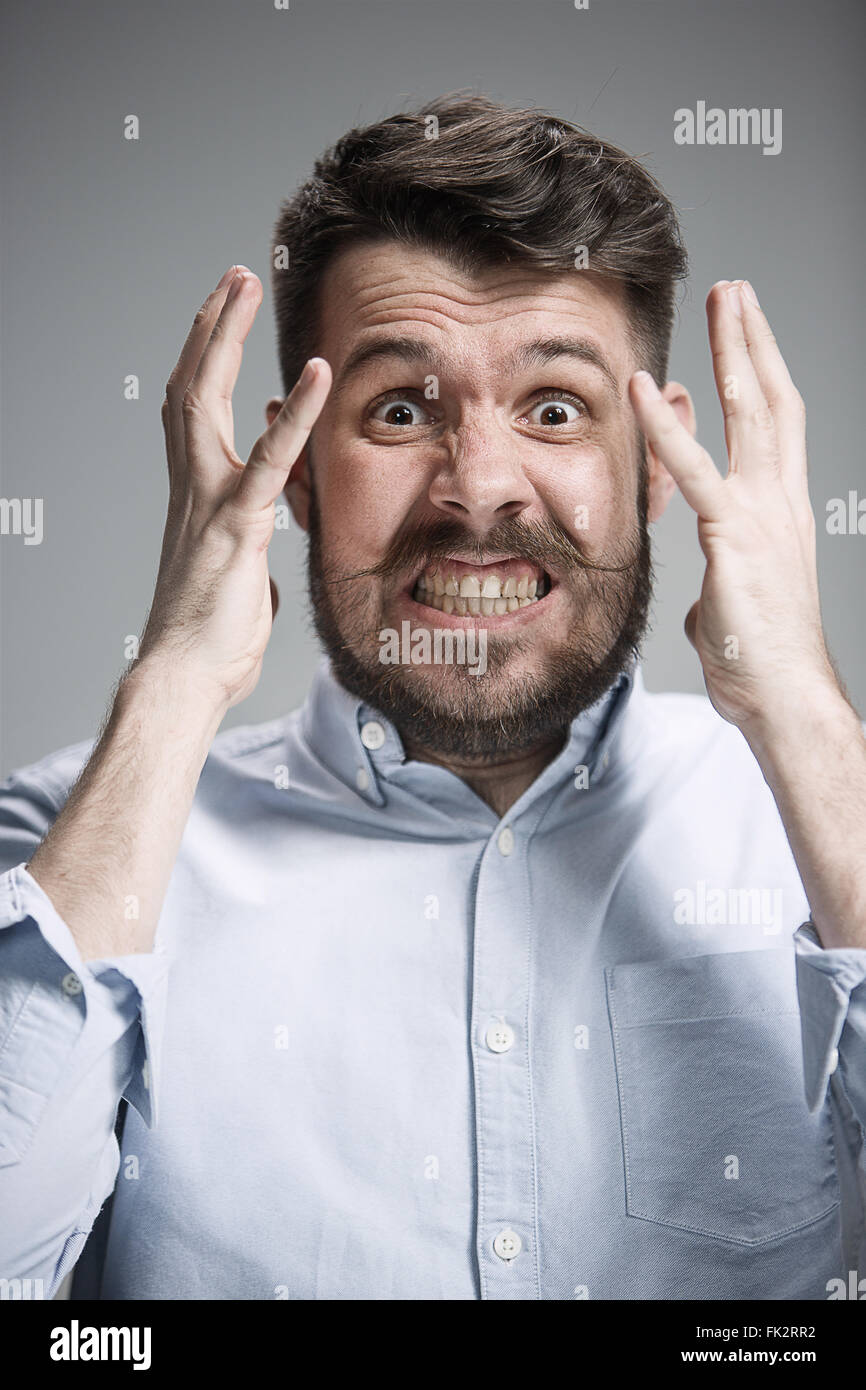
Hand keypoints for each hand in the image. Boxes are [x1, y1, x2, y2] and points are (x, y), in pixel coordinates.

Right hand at [138, 265, 331, 711]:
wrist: (187, 676)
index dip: (206, 359)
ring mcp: (211, 501)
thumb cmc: (212, 637)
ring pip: (209, 401)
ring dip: (227, 339)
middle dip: (210, 328)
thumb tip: (265, 531)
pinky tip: (317, 374)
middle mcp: (193, 486)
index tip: (220, 317)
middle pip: (192, 386)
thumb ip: (252, 539)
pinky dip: (295, 413)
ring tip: (244, 289)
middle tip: (231, 279)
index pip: (194, 411)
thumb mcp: (240, 573)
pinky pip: (269, 460)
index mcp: (196, 495)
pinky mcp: (238, 526)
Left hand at [629, 279, 835, 733]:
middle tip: (737, 290)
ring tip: (722, 297)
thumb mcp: (733, 609)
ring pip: (751, 414)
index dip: (763, 374)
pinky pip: (694, 472)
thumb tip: (706, 598)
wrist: (784, 699)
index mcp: (781, 515)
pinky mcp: (735, 537)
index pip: (777, 427)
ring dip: (734, 350)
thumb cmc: (759, 664)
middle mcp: (781, 504)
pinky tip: (641, 391)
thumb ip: (720, 587)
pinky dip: (664, 429)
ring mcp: (763, 515)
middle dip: (754, 341)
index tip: (749, 333)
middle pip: (772, 402)